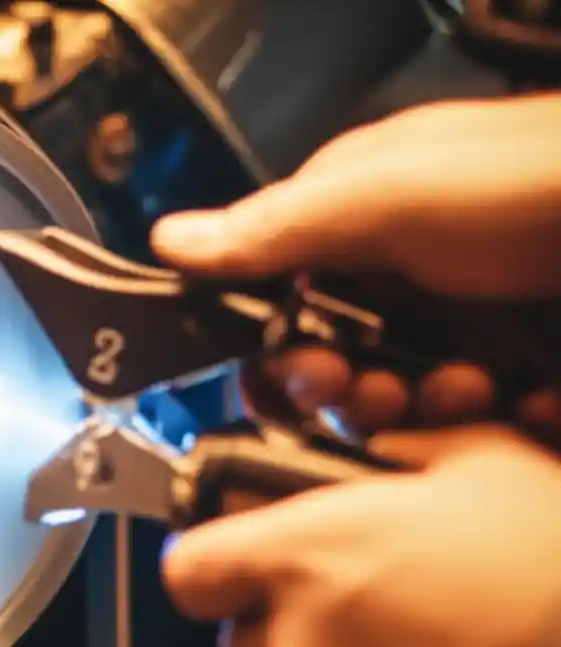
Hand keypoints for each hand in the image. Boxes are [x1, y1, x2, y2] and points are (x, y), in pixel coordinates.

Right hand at [150, 92, 560, 436]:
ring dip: (412, 408)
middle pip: (327, 363)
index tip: (294, 376)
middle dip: (342, 390)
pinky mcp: (505, 362)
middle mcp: (396, 273)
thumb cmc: (535, 177)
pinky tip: (501, 395)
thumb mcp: (386, 193)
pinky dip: (473, 419)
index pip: (273, 301)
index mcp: (350, 221)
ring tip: (457, 387)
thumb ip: (275, 228)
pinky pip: (461, 416)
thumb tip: (173, 242)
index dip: (272, 350)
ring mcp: (454, 319)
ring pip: (392, 399)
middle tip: (370, 391)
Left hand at [162, 425, 560, 646]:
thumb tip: (381, 447)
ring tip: (387, 631)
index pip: (186, 571)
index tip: (228, 554)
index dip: (204, 562)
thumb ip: (400, 449)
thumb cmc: (543, 543)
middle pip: (235, 640)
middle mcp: (302, 637)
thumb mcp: (471, 459)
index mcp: (300, 553)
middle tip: (326, 592)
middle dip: (269, 618)